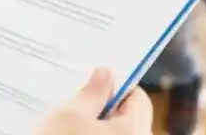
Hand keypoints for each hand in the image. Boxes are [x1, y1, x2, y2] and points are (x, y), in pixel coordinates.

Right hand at [35, 68, 151, 134]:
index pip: (138, 99)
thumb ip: (92, 92)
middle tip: (74, 112)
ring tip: (67, 133)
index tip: (92, 89)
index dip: (116, 89)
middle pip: (129, 122)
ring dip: (94, 132)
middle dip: (103, 113)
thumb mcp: (69, 115)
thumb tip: (106, 75)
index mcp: (137, 132)